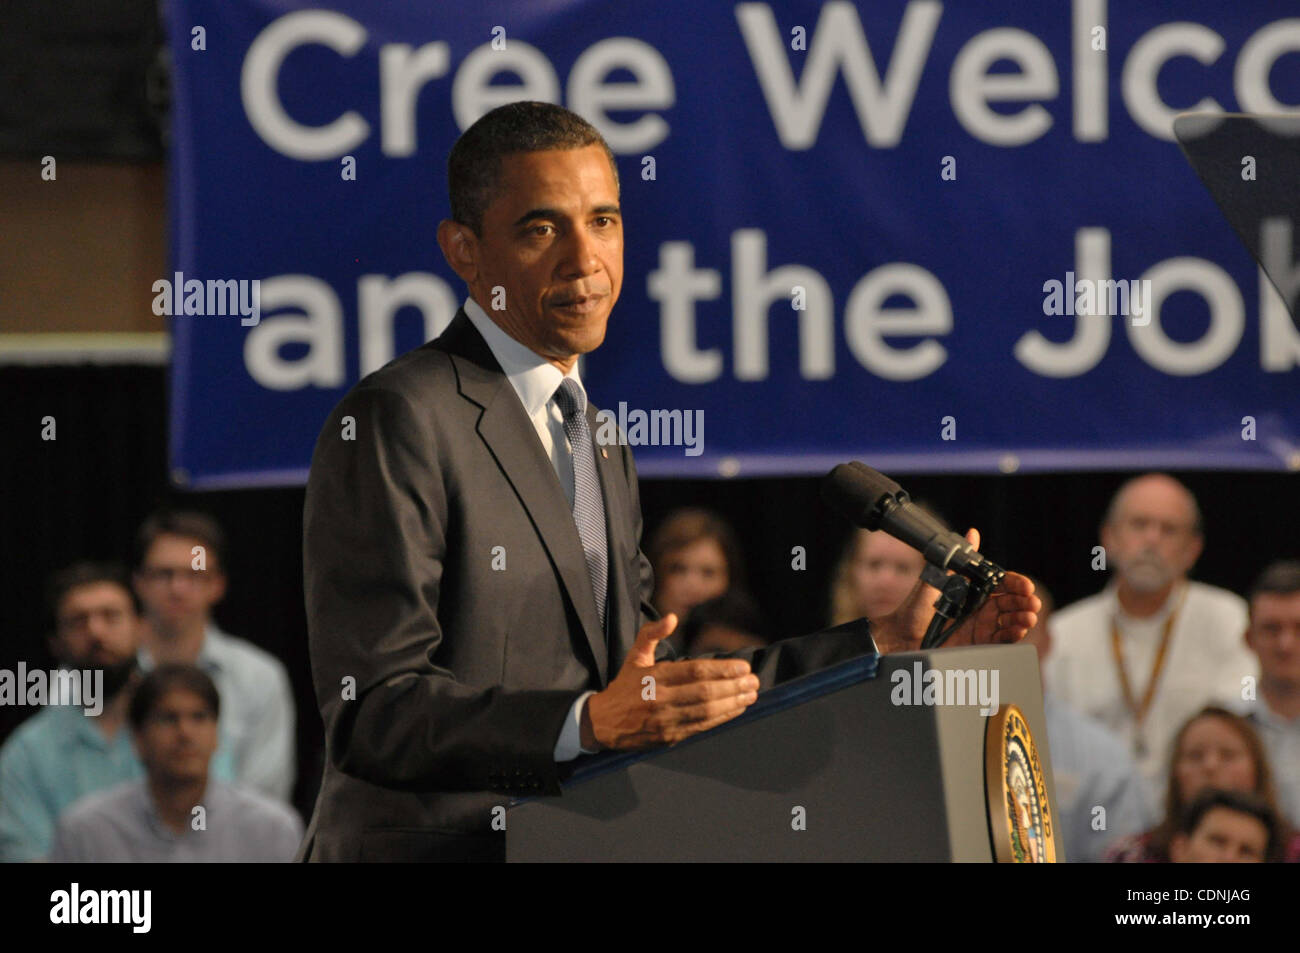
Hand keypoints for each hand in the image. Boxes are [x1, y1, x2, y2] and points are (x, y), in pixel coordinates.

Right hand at [581, 613, 759, 750]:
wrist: (603, 723)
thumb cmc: (625, 686)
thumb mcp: (635, 655)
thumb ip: (652, 633)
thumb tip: (672, 618)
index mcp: (654, 676)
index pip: (695, 671)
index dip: (722, 670)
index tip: (742, 667)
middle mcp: (661, 698)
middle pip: (705, 693)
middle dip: (733, 687)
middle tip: (753, 681)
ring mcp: (666, 720)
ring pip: (706, 712)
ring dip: (733, 703)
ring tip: (751, 694)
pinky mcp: (670, 736)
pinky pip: (701, 726)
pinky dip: (722, 718)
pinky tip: (736, 709)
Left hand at [872, 528, 1040, 652]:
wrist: (899, 637)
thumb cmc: (914, 609)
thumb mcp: (936, 580)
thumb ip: (956, 561)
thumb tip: (972, 533)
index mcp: (973, 592)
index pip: (1001, 585)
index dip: (1015, 584)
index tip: (1025, 586)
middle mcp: (980, 610)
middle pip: (1009, 604)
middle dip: (1023, 602)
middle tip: (1031, 602)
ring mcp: (980, 628)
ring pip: (1008, 622)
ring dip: (1021, 620)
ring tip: (1028, 618)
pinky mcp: (977, 646)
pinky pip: (998, 641)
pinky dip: (1010, 636)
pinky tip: (1018, 632)